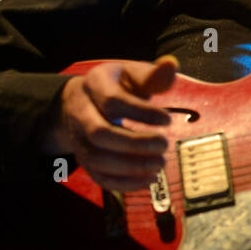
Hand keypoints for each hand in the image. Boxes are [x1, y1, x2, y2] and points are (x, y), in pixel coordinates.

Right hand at [43, 55, 178, 191]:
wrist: (82, 101)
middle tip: (164, 144)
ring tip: (160, 163)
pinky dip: (125, 183)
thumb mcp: (131, 73)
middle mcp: (80, 113)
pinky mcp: (85, 159)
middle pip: (99, 134)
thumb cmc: (116, 86)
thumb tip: (171, 66)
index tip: (168, 119)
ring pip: (96, 159)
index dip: (142, 113)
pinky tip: (150, 178)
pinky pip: (99, 177)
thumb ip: (152, 74)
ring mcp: (79, 139)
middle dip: (135, 143)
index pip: (113, 102)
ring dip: (131, 166)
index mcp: (94, 85)